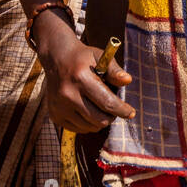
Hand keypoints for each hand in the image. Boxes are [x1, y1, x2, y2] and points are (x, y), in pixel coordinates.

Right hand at [34, 10, 134, 131]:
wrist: (57, 58)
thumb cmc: (83, 58)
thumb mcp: (99, 57)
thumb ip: (114, 70)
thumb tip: (127, 80)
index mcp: (81, 78)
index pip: (107, 102)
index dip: (122, 110)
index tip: (131, 113)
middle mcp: (67, 95)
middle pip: (99, 119)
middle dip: (112, 116)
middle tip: (114, 108)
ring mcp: (59, 107)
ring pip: (90, 127)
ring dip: (99, 120)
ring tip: (97, 104)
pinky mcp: (55, 116)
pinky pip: (79, 129)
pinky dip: (88, 123)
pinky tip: (87, 109)